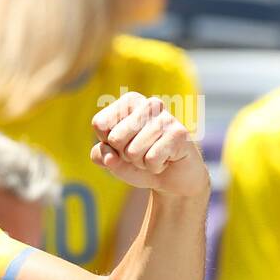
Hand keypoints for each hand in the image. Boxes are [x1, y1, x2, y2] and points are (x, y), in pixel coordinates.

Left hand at [90, 92, 208, 197]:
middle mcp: (149, 104)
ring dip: (140, 162)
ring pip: (133, 151)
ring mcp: (166, 118)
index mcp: (129, 102)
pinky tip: (165, 160)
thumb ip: (99, 155)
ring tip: (153, 155)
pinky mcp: (179, 133)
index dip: (107, 143)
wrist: (171, 177)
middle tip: (140, 152)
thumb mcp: (111, 158)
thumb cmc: (138, 161)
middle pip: (115, 138)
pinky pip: (151, 159)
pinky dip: (154, 167)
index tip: (123, 143)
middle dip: (124, 155)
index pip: (100, 124)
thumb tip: (110, 157)